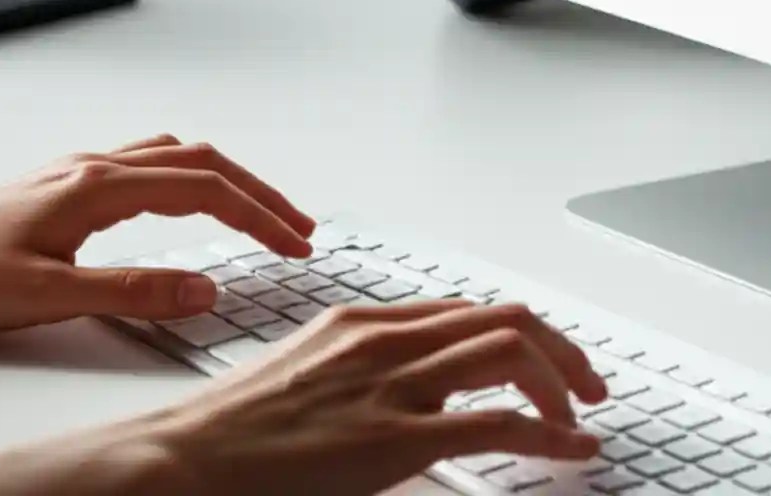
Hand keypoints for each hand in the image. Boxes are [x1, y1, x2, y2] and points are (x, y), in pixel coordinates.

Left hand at [0, 134, 315, 329]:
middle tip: (299, 227)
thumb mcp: (49, 294)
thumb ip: (133, 291)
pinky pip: (152, 161)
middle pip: (204, 161)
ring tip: (263, 210)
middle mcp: (96, 167)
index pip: (206, 189)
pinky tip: (193, 197)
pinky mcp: (71, 183)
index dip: (260, 215)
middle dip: (260, 193)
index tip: (295, 242)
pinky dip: (194, 175)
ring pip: (179, 154)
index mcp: (99, 187)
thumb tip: (206, 288)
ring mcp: (83, 170)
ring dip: (230, 178)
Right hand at [148, 300, 608, 495]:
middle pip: (505, 319)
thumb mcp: (309, 377)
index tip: (549, 360)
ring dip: (565, 382)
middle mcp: (386, 340)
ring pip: (512, 354)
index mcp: (365, 323)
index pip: (470, 312)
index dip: (524, 334)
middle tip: (589, 383)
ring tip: (586, 414)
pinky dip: (551, 432)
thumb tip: (422, 399)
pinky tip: (573, 447)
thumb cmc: (234, 428)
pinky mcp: (394, 436)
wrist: (182, 459)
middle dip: (562, 349)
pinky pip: (499, 423)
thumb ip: (367, 374)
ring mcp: (391, 384)